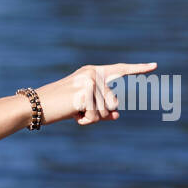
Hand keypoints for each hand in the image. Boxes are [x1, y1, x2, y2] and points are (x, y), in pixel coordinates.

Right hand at [36, 62, 156, 126]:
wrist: (33, 106)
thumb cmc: (56, 105)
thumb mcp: (80, 105)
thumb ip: (100, 108)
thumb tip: (118, 115)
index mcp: (91, 71)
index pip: (119, 69)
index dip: (137, 69)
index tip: (154, 66)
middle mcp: (92, 74)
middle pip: (115, 101)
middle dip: (101, 113)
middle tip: (80, 112)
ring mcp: (88, 83)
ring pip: (107, 111)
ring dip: (93, 118)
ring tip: (74, 113)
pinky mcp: (84, 95)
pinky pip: (96, 116)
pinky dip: (85, 121)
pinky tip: (72, 116)